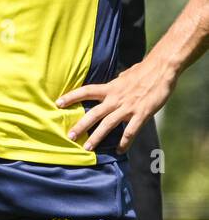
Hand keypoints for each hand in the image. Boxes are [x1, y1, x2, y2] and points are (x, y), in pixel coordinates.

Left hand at [56, 58, 175, 152]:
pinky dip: (124, 142)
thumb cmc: (143, 72)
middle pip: (94, 113)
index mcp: (110, 88)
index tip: (57, 103)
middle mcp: (116, 98)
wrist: (161, 69)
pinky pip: (130, 131)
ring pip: (108, 124)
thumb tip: (110, 85)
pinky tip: (119, 150)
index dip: (71, 97)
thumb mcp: (123, 76)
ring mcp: (128, 107)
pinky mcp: (142, 114)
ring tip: (87, 148)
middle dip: (81, 125)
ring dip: (97, 137)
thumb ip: (115, 84)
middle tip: (70, 136)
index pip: (85, 91)